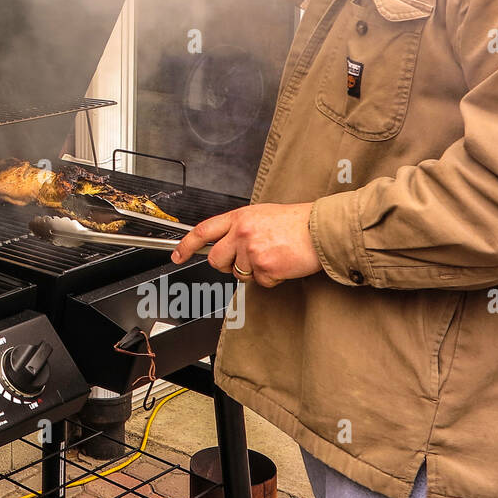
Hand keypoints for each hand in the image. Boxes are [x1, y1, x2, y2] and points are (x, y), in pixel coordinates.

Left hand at [170, 202, 320, 288]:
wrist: (320, 230)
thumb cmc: (295, 222)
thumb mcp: (260, 215)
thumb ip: (239, 227)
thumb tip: (224, 242)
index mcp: (239, 218)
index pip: (202, 231)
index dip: (185, 245)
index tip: (177, 255)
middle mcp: (241, 233)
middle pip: (216, 260)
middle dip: (227, 265)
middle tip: (246, 260)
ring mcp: (252, 251)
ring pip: (238, 274)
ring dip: (253, 272)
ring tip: (271, 256)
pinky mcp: (265, 268)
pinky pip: (260, 282)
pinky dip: (271, 278)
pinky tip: (282, 264)